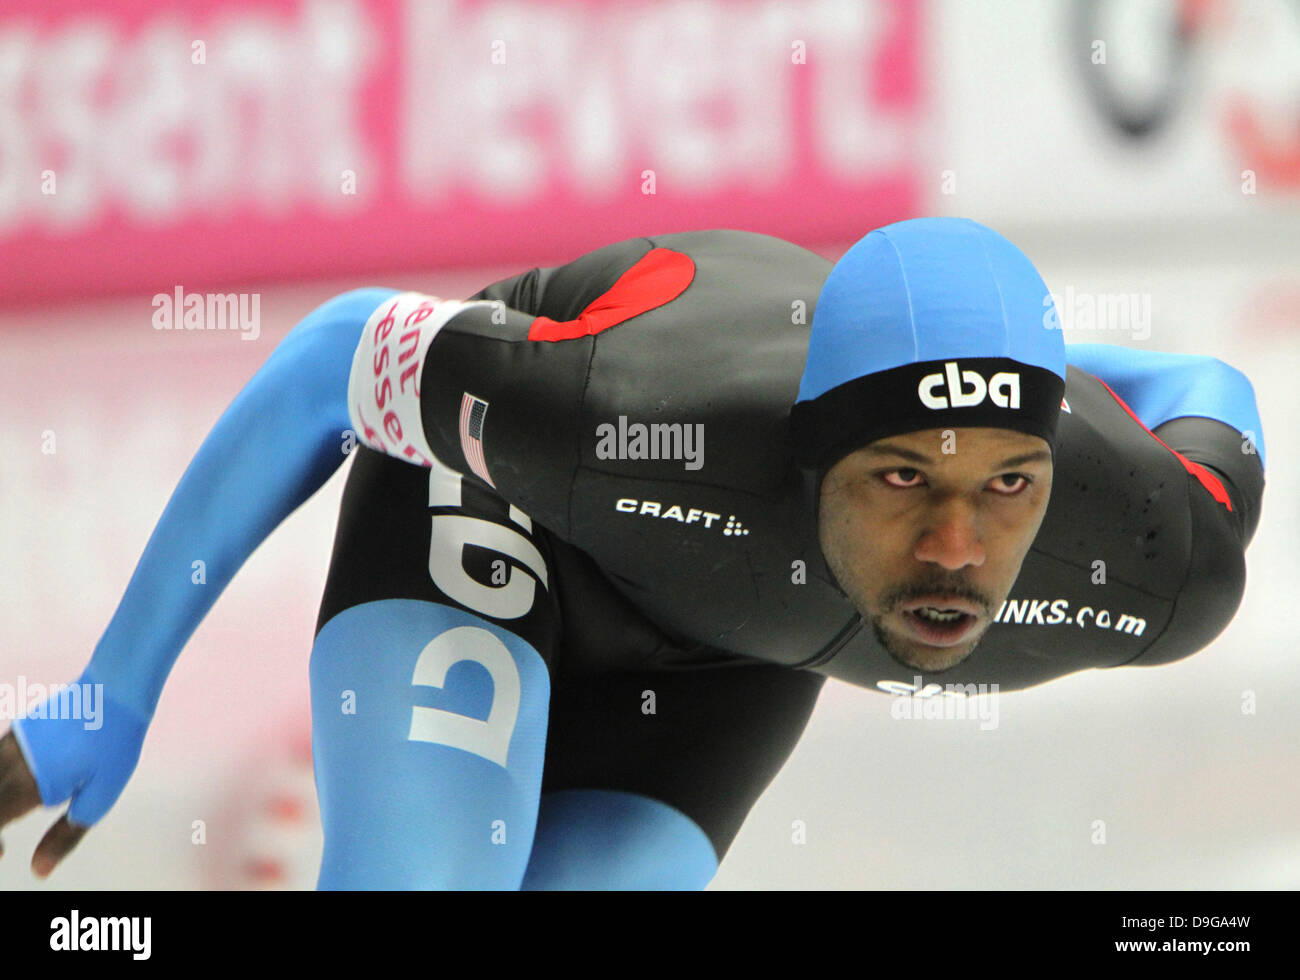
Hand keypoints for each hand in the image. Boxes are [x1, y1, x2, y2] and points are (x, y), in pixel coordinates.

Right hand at [0, 670, 148, 877]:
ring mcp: (10, 744)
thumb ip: (66, 835)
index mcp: (30, 785)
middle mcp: (12, 764)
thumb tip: (38, 871)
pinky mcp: (17, 731)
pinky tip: (16, 786)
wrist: (115, 689)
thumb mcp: (100, 797)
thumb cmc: (114, 744)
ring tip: (11, 812)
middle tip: (4, 839)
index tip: (2, 852)